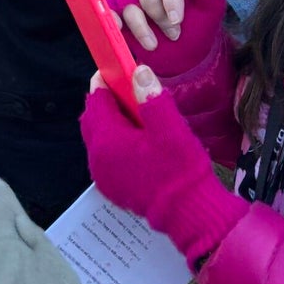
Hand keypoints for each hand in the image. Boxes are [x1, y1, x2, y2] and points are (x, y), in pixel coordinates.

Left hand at [80, 68, 243, 266]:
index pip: (96, 100)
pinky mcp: (113, 188)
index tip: (117, 68)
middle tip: (128, 88)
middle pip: (93, 119)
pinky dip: (114, 141)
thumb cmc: (180, 170)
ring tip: (136, 113)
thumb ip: (151, 96)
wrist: (190, 215)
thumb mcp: (170, 128)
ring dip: (111, 121)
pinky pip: (105, 155)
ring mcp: (103, 176)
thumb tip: (138, 70)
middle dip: (106, 100)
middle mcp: (97, 159)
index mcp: (107, 141)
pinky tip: (138, 139)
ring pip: (98, 138)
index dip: (105, 81)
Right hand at [107, 0, 228, 84]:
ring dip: (143, 29)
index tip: (177, 20)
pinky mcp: (117, 9)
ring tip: (155, 44)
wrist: (186, 47)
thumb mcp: (211, 4)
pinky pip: (111, 12)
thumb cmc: (199, 20)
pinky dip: (112, 20)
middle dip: (161, 18)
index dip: (171, 0)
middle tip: (175, 34)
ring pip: (130, 8)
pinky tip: (119, 29)